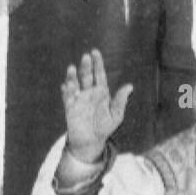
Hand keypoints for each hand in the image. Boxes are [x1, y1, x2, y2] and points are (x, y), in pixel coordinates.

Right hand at [59, 49, 132, 168]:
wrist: (91, 142)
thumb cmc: (104, 128)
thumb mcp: (115, 116)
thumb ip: (120, 101)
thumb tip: (130, 86)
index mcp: (101, 92)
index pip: (99, 74)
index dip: (97, 64)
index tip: (95, 52)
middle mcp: (88, 92)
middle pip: (86, 76)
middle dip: (86, 67)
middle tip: (86, 57)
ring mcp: (78, 99)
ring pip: (75, 84)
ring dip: (73, 76)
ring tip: (71, 69)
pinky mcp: (70, 107)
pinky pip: (67, 97)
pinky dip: (66, 91)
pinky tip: (66, 86)